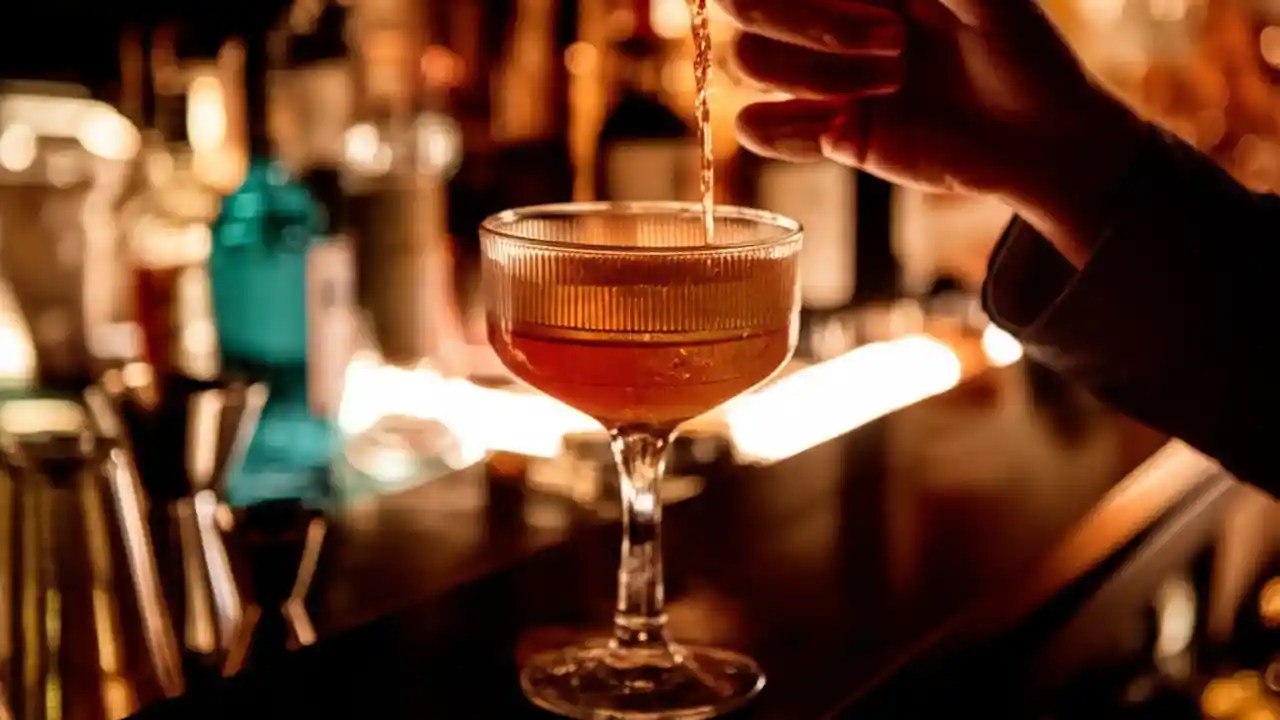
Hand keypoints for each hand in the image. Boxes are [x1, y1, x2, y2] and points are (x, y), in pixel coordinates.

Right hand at [721, 0, 1150, 265]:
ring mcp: (816, 75)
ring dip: (814, 75)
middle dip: (812, 26)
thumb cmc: (1021, 51)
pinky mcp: (821, 133)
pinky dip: (785, 131)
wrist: (1039, 138)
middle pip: (744, 6)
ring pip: (747, 62)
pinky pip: (754, 129)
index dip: (817, 0)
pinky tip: (841, 131)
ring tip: (893, 85)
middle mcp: (825, 16)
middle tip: (898, 44)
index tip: (891, 7)